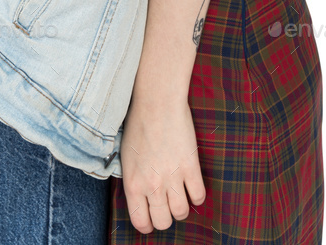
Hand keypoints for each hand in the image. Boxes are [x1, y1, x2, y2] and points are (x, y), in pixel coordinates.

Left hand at [119, 94, 205, 233]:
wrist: (157, 102)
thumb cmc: (138, 123)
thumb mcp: (126, 156)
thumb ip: (134, 180)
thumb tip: (141, 197)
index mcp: (133, 184)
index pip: (141, 222)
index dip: (148, 224)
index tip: (152, 218)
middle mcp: (152, 185)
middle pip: (163, 221)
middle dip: (165, 217)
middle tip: (167, 206)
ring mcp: (172, 177)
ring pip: (182, 212)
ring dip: (182, 207)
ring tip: (180, 196)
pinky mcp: (191, 167)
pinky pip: (198, 196)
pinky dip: (197, 195)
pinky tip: (192, 185)